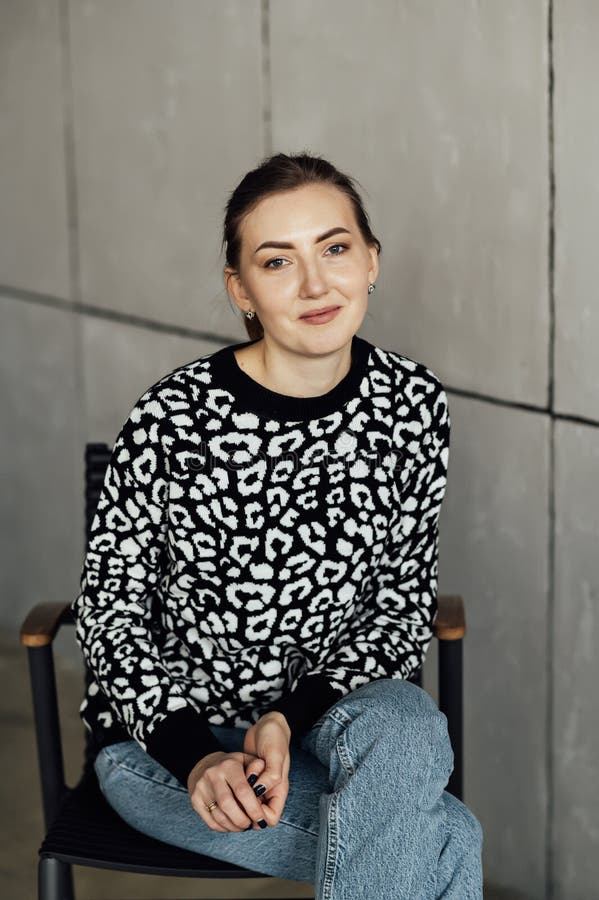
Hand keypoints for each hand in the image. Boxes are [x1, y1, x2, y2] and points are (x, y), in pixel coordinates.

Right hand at [187, 749, 267, 832]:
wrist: (205, 765)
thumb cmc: (231, 765)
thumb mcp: (246, 760)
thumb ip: (259, 770)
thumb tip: (268, 785)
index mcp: (228, 765)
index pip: (242, 790)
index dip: (253, 808)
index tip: (261, 819)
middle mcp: (212, 776)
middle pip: (228, 805)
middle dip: (243, 820)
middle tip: (252, 824)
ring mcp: (201, 788)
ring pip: (219, 816)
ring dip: (234, 826)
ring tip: (243, 826)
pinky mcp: (195, 800)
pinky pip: (210, 821)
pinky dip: (223, 828)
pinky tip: (231, 826)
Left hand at [242, 711, 290, 828]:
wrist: (266, 723)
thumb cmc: (274, 736)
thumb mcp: (275, 753)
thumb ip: (271, 775)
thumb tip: (259, 792)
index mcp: (279, 789)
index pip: (271, 818)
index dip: (259, 816)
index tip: (249, 800)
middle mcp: (269, 791)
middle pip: (256, 816)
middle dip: (245, 807)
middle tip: (239, 791)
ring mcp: (258, 786)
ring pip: (246, 806)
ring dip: (239, 797)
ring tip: (237, 779)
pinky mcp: (247, 780)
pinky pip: (240, 794)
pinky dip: (234, 789)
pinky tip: (232, 776)